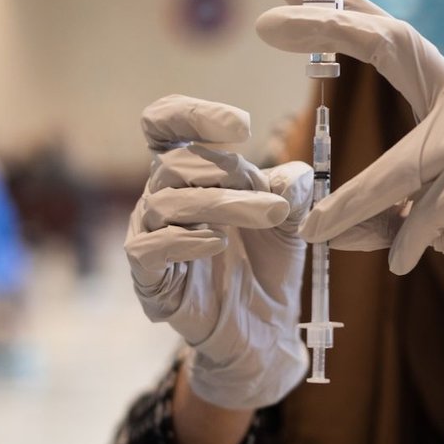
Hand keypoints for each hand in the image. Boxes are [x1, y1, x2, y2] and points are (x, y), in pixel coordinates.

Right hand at [125, 95, 313, 408]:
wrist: (265, 329)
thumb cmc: (268, 264)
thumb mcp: (290, 220)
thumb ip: (292, 191)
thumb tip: (295, 175)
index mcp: (189, 173)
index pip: (165, 125)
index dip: (193, 114)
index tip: (241, 125)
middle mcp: (162, 197)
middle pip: (175, 163)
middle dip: (228, 171)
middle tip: (275, 200)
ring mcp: (150, 235)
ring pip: (166, 201)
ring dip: (222, 204)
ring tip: (268, 217)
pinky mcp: (150, 277)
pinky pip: (148, 247)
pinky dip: (184, 240)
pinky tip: (218, 244)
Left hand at [256, 0, 443, 373]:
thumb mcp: (421, 217)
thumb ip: (375, 213)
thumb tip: (313, 224)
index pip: (389, 36)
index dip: (343, 8)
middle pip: (393, 41)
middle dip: (328, 27)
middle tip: (266, 21)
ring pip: (399, 165)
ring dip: (351, 203)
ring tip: (310, 228)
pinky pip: (430, 212)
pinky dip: (406, 242)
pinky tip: (398, 264)